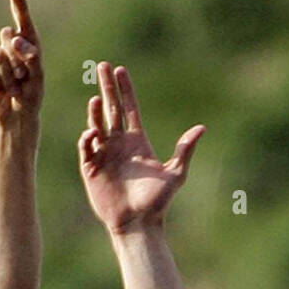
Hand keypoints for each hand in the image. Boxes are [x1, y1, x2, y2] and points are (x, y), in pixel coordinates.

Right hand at [0, 0, 42, 125]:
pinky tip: (2, 90)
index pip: (21, 15)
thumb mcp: (37, 77)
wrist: (16, 114)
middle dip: (17, 59)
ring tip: (14, 86)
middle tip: (22, 77)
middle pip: (8, 36)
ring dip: (8, 75)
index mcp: (28, 41)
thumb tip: (14, 37)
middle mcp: (10, 43)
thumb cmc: (32, 94)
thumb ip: (30, 56)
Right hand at [78, 63, 204, 233]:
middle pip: (111, 109)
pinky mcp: (91, 167)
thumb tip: (201, 128)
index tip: (120, 70)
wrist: (138, 223)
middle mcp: (119, 144)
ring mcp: (104, 154)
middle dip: (107, 88)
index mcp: (137, 142)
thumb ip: (185, 150)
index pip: (130, 109)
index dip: (125, 90)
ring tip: (96, 100)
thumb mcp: (175, 174)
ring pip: (97, 125)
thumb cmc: (157, 202)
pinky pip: (86, 147)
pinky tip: (93, 133)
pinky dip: (88, 137)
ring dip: (95, 112)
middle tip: (102, 66)